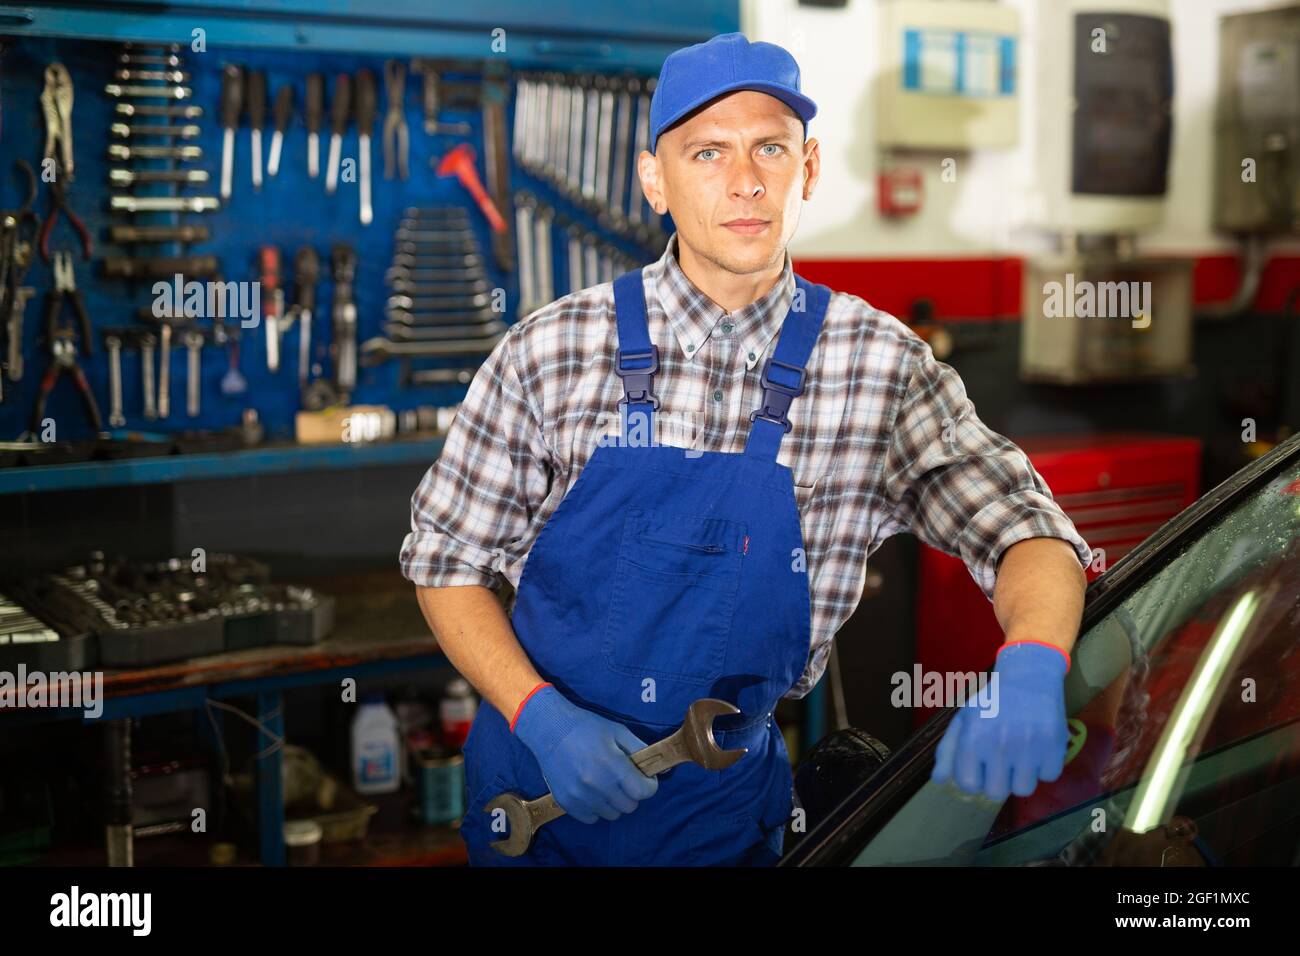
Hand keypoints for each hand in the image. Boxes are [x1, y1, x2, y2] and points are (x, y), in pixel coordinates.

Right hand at [512, 683, 658, 823]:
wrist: (549, 730)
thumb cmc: (587, 727)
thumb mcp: (618, 731)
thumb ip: (640, 750)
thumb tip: (661, 769)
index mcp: (612, 765)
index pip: (643, 792)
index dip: (649, 785)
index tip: (645, 779)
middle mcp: (597, 785)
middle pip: (630, 806)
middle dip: (632, 793)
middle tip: (624, 779)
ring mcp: (580, 796)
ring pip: (612, 814)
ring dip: (614, 802)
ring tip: (606, 784)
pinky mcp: (567, 803)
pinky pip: (592, 818)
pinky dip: (596, 808)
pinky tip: (591, 791)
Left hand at [930, 641, 1069, 800]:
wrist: (1029, 677)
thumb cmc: (992, 701)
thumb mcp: (964, 719)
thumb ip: (948, 751)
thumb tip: (939, 781)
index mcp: (973, 737)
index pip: (968, 784)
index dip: (974, 779)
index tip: (980, 768)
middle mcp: (1000, 744)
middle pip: (996, 793)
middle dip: (997, 781)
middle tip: (1002, 762)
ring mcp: (1029, 747)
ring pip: (1023, 789)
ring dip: (1022, 776)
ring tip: (1020, 756)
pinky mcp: (1055, 746)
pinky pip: (1049, 777)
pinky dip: (1045, 766)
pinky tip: (1038, 747)